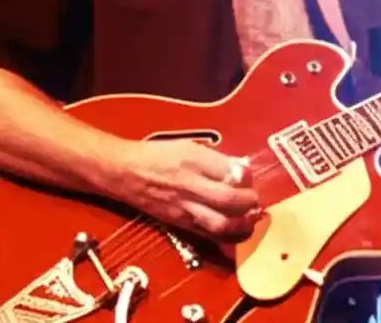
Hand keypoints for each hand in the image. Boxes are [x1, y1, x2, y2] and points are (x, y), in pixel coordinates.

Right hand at [111, 139, 261, 242]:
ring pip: (221, 223)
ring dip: (243, 223)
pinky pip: (208, 234)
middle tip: (255, 198)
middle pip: (228, 200)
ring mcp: (184, 208)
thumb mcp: (188, 146)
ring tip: (251, 217)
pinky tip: (236, 228)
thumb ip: (217, 159)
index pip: (228, 171)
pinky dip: (227, 235)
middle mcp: (189, 185)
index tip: (249, 175)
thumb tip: (243, 168)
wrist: (125, 172)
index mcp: (192, 160)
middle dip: (249, 201)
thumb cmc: (158, 155)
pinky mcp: (181, 224)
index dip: (246, 176)